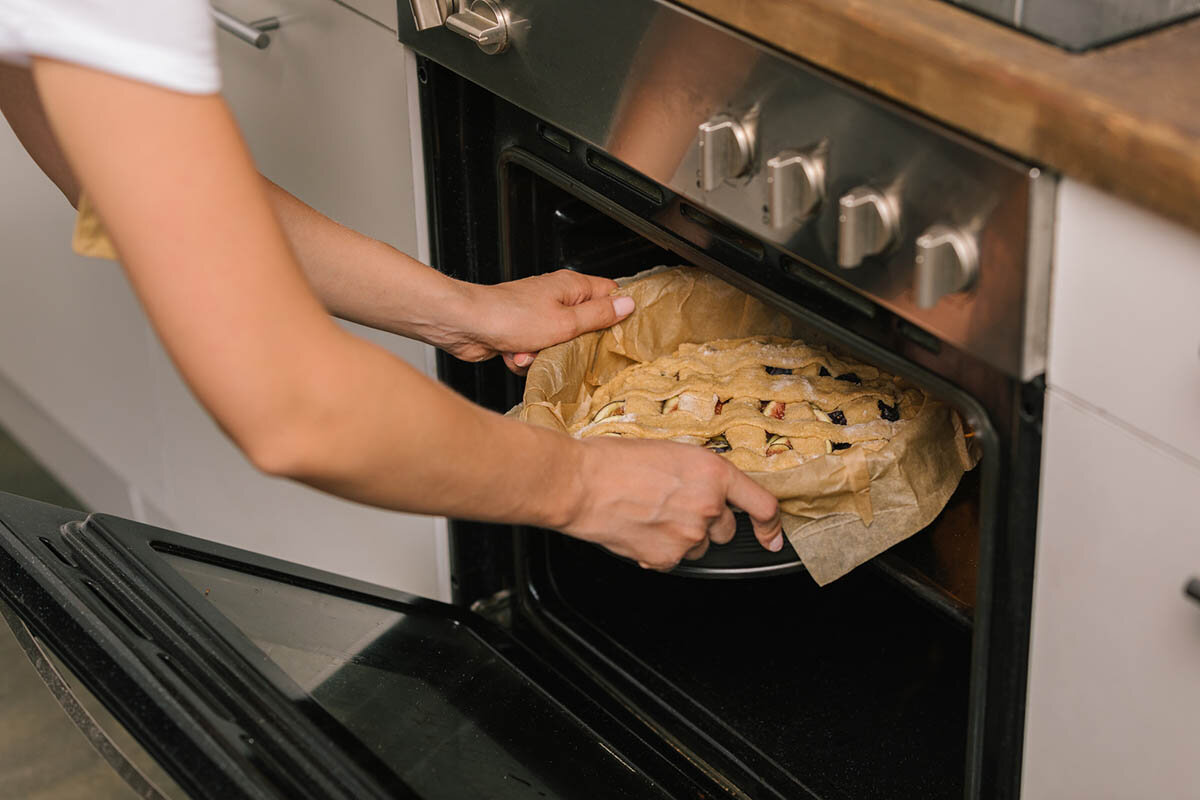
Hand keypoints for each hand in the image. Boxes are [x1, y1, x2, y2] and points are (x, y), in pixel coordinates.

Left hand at [445, 270, 634, 374]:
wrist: (466, 325)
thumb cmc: (510, 316)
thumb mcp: (565, 323)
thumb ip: (599, 316)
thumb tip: (628, 305)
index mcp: (571, 286)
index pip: (610, 292)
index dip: (618, 311)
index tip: (621, 331)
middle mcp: (555, 297)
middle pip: (585, 325)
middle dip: (575, 344)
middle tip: (569, 347)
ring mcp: (537, 315)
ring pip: (559, 344)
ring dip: (546, 355)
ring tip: (531, 350)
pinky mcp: (521, 333)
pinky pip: (537, 353)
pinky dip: (527, 358)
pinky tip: (515, 353)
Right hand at [561, 437, 782, 570]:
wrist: (580, 484)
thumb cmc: (615, 461)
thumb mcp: (672, 452)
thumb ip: (701, 475)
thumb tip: (713, 494)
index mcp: (714, 473)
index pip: (762, 505)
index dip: (770, 524)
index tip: (772, 535)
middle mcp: (708, 506)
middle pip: (724, 530)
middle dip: (706, 523)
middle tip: (673, 506)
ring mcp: (689, 537)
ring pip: (698, 547)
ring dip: (682, 537)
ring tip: (650, 514)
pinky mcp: (667, 558)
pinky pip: (674, 561)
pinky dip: (659, 550)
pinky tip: (640, 529)